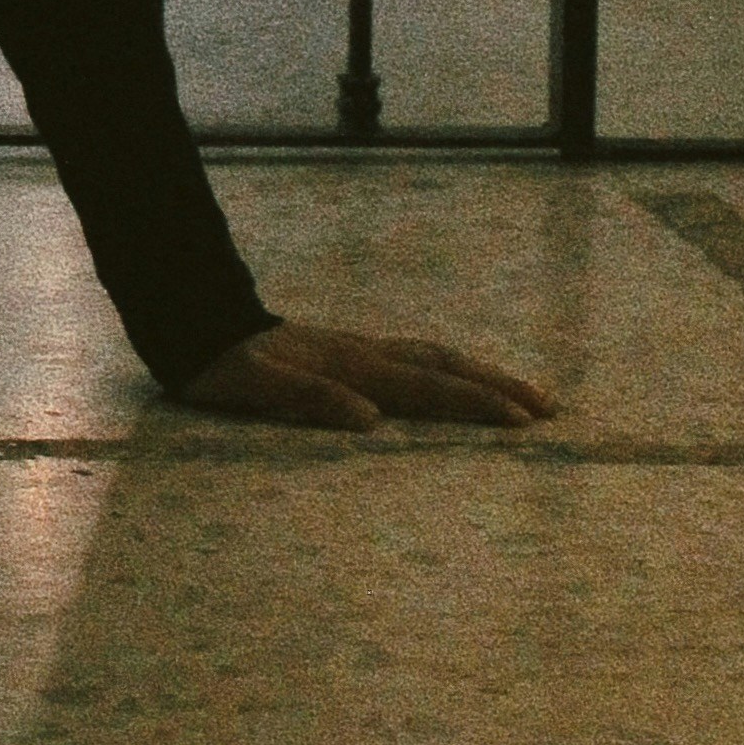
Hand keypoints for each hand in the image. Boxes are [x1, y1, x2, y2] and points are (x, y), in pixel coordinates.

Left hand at [180, 321, 559, 430]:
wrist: (195, 323)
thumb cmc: (221, 365)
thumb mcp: (252, 386)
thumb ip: (306, 398)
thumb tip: (369, 419)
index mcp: (349, 366)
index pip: (425, 387)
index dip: (475, 403)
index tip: (522, 420)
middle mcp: (362, 353)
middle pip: (443, 365)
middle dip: (497, 385)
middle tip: (549, 407)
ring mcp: (356, 349)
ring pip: (432, 357)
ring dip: (478, 374)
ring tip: (521, 394)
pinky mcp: (346, 352)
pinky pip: (412, 360)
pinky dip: (446, 371)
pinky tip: (453, 383)